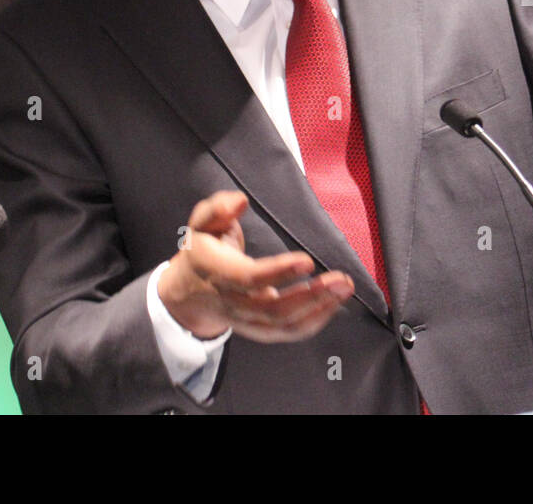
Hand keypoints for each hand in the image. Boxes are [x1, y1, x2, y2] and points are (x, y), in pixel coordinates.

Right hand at [158, 190, 353, 341]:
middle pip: (272, 309)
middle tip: (341, 279)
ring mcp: (246, 320)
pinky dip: (314, 321)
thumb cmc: (203, 250)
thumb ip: (216, 209)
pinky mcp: (259, 329)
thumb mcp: (200, 224)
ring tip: (344, 288)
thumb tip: (240, 201)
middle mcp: (232, 302)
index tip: (308, 261)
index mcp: (217, 273)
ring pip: (283, 325)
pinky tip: (334, 303)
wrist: (188, 292)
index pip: (250, 278)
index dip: (279, 272)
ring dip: (318, 309)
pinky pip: (288, 332)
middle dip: (311, 296)